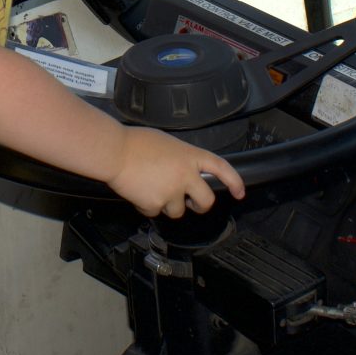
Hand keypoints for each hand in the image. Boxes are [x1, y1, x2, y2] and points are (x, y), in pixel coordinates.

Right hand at [106, 126, 245, 217]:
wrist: (115, 152)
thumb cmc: (136, 142)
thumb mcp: (167, 144)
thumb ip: (181, 159)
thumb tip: (183, 171)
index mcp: (190, 156)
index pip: (221, 168)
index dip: (234, 181)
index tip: (239, 192)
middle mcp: (186, 175)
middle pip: (206, 200)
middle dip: (200, 205)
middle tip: (193, 203)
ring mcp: (172, 192)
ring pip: (178, 210)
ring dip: (167, 204)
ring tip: (151, 187)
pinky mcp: (156, 205)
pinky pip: (155, 212)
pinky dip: (147, 206)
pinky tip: (138, 191)